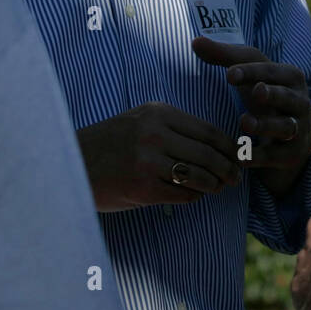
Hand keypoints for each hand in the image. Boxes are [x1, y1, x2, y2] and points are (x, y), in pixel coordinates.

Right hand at [76, 101, 240, 211]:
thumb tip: (215, 145)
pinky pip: (181, 195)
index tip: (238, 157)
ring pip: (199, 176)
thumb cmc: (109, 144)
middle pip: (209, 154)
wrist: (71, 163)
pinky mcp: (142, 187)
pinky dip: (192, 196)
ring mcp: (148, 161)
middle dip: (228, 169)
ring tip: (218, 188)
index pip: (208, 131)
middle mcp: (154, 133)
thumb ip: (172, 128)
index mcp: (157, 113)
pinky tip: (193, 196)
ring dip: (213, 185)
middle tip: (236, 178)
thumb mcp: (139, 122)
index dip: (229, 147)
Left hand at [191, 37, 310, 195]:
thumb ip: (223, 57)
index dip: (252, 71)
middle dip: (273, 94)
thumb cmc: (264, 94)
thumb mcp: (249, 74)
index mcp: (290, 76)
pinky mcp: (292, 154)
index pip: (272, 70)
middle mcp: (300, 102)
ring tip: (245, 123)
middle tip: (256, 92)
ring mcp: (299, 129)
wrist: (290, 135)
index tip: (229, 74)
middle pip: (287, 96)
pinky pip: (277, 156)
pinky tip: (241, 157)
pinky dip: (260, 157)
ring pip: (287, 127)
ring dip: (267, 126)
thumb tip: (195, 41)